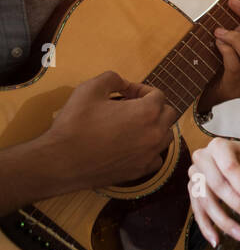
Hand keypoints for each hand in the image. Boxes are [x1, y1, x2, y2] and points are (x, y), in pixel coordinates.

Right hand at [44, 71, 177, 188]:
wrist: (62, 161)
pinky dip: (149, 150)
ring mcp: (150, 154)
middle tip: (130, 107)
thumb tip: (124, 83)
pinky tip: (132, 146)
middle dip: (153, 107)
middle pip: (168, 114)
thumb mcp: (90, 88)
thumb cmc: (75, 124)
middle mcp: (155, 133)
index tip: (125, 93)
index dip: (141, 90)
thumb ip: (112, 78)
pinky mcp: (141, 171)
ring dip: (154, 127)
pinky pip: (156, 158)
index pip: (158, 95)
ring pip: (166, 136)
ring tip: (132, 126)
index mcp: (147, 112)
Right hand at [187, 137, 239, 247]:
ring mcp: (194, 175)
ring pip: (204, 201)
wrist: (239, 154)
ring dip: (222, 221)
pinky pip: (195, 211)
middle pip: (217, 185)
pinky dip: (205, 227)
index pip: (230, 168)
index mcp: (220, 146)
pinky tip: (216, 240)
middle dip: (238, 206)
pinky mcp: (191, 190)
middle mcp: (202, 158)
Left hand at [196, 0, 239, 112]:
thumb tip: (232, 4)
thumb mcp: (232, 47)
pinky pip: (235, 66)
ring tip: (219, 34)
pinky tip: (218, 45)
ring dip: (234, 39)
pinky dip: (226, 51)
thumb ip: (238, 32)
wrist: (205, 92)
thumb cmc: (219, 65)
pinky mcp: (237, 88)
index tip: (232, 2)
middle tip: (231, 28)